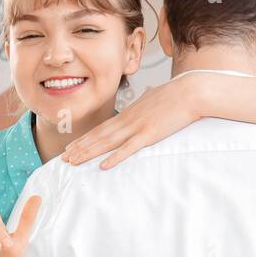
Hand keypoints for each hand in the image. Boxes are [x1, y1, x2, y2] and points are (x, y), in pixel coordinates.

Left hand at [60, 73, 205, 169]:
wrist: (192, 91)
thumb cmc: (176, 96)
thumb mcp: (153, 100)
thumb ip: (143, 106)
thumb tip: (142, 106)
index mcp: (129, 113)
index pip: (102, 128)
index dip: (85, 138)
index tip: (71, 146)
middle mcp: (128, 120)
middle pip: (99, 136)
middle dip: (80, 147)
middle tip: (63, 158)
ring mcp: (137, 127)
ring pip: (107, 143)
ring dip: (89, 152)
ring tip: (73, 161)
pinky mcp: (149, 135)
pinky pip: (129, 149)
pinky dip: (115, 157)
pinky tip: (103, 166)